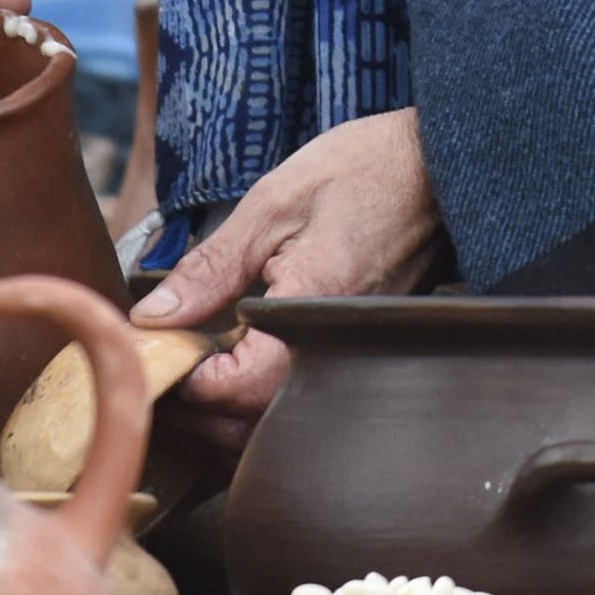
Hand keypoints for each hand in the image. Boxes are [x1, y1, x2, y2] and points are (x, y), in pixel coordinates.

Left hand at [137, 110, 440, 456]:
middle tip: (157, 376)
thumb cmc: (366, 170)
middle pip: (254, 427)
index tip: (153, 356)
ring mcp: (352, 357)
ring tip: (185, 380)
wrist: (440, 165)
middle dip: (195, 416)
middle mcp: (338, 347)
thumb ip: (211, 267)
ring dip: (223, 422)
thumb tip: (154, 317)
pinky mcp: (357, 356)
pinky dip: (256, 410)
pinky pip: (299, 406)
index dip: (184, 384)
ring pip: (276, 429)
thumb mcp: (274, 202)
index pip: (238, 387)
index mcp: (316, 304)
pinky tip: (231, 378)